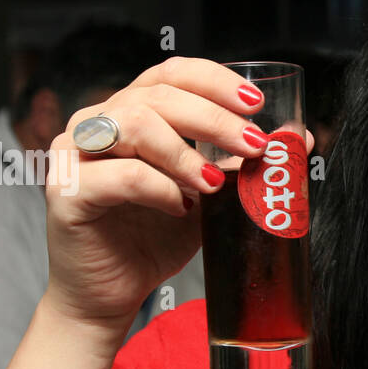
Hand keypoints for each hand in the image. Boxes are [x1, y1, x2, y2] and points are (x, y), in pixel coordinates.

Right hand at [42, 57, 314, 331]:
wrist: (110, 294)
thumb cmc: (153, 239)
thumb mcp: (208, 197)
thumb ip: (242, 166)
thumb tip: (299, 139)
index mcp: (132, 114)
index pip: (172, 74)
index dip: (214, 81)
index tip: (256, 104)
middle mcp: (99, 124)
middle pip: (158, 96)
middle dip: (214, 118)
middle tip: (253, 144)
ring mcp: (77, 154)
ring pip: (134, 125)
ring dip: (185, 152)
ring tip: (215, 182)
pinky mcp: (68, 192)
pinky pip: (119, 175)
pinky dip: (159, 187)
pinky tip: (181, 206)